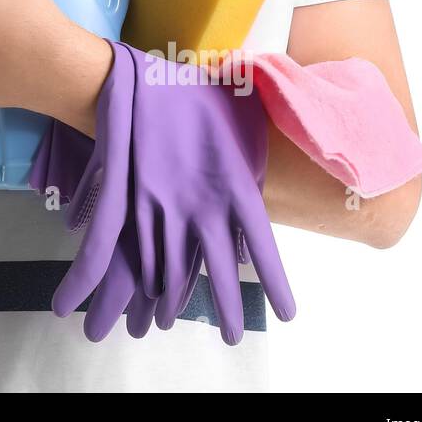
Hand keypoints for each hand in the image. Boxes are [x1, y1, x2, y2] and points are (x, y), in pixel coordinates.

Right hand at [126, 42, 295, 343]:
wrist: (135, 83)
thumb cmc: (196, 94)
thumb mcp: (243, 121)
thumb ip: (253, 163)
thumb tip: (258, 189)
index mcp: (236, 185)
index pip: (262, 246)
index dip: (274, 283)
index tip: (286, 314)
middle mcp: (203, 204)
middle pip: (218, 269)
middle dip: (226, 308)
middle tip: (233, 338)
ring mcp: (165, 205)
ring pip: (174, 267)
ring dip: (175, 300)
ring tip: (175, 322)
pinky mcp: (135, 199)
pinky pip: (142, 247)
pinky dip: (144, 273)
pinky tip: (148, 288)